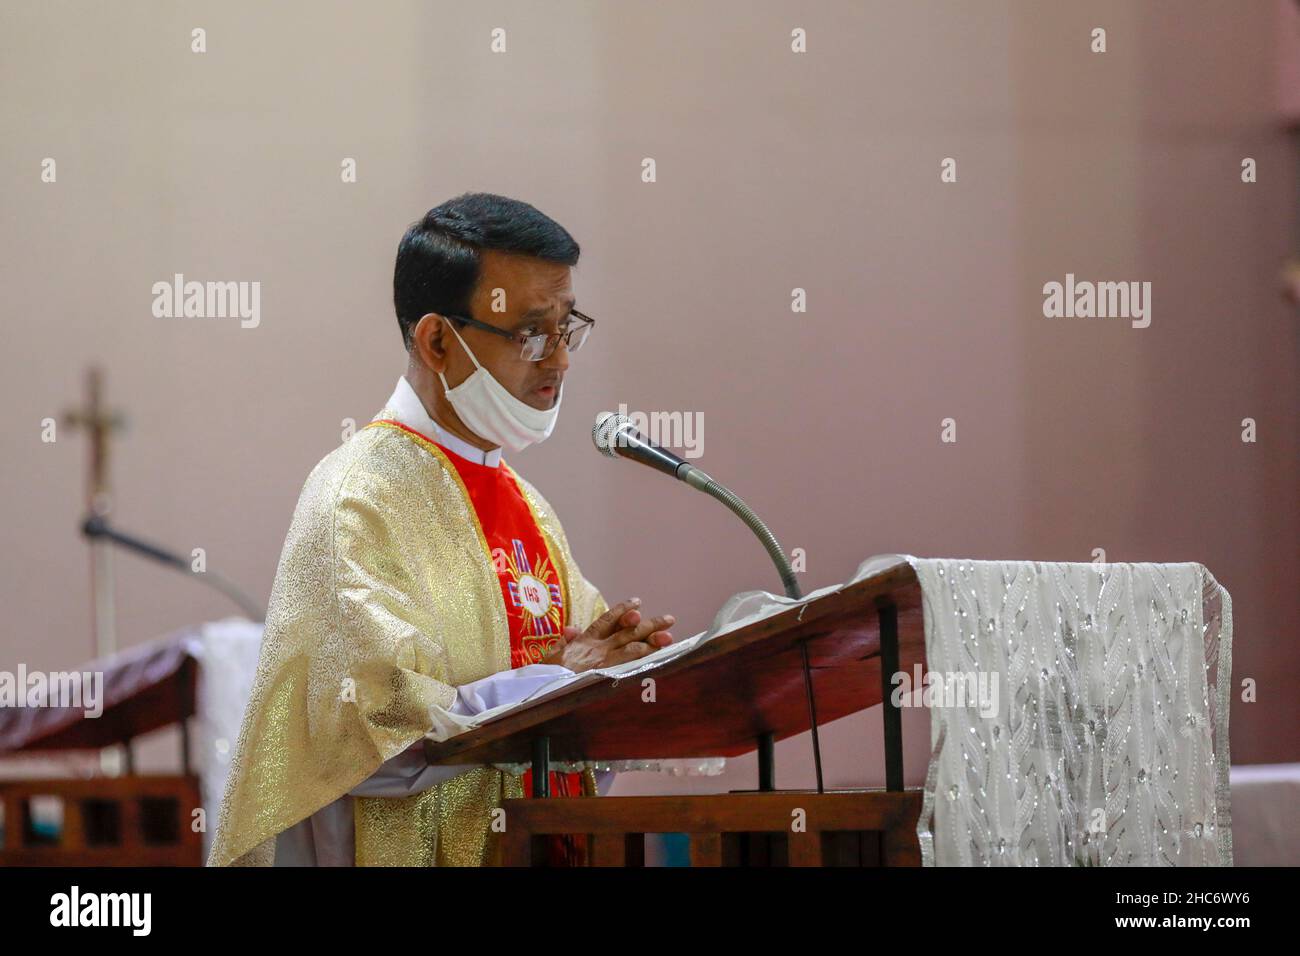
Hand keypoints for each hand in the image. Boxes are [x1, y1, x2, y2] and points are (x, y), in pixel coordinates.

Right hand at [540, 598, 674, 673]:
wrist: (538, 688)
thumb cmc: (543, 675)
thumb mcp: (551, 655)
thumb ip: (565, 641)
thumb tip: (571, 628)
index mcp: (583, 641)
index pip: (607, 621)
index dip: (623, 610)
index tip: (638, 602)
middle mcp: (595, 647)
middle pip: (626, 631)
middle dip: (648, 624)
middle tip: (669, 619)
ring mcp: (600, 661)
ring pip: (631, 647)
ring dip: (651, 641)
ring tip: (668, 637)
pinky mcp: (603, 674)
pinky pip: (627, 665)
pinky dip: (642, 661)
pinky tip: (657, 658)